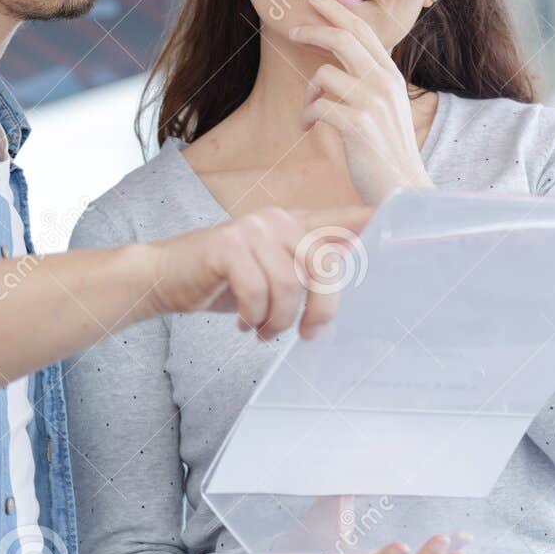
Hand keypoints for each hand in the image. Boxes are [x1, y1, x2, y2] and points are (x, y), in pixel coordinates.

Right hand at [147, 204, 370, 340]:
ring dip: (278, 320)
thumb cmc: (223, 281)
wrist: (165, 277)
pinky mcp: (227, 247)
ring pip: (288, 286)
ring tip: (263, 331)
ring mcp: (251, 231)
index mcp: (292, 225)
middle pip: (321, 266)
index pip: (337, 219)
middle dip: (320, 310)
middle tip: (306, 335)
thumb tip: (335, 297)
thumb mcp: (270, 277)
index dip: (366, 220)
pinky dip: (253, 316)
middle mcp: (276, 221)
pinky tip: (244, 324)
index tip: (389, 218)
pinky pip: (257, 291)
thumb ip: (302, 275)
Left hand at [289, 0, 434, 204]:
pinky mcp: (358, 125)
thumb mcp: (385, 109)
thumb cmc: (387, 151)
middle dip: (314, 27)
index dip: (337, 11)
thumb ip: (369, 85)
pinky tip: (308, 127)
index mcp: (390, 76)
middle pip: (344, 38)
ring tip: (310, 114)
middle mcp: (384, 83)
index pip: (363, 31)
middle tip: (293, 29)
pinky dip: (307, 114)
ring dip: (308, 92)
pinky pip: (318, 105)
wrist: (402, 187)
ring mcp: (372, 103)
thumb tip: (341, 67)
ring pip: (324, 73)